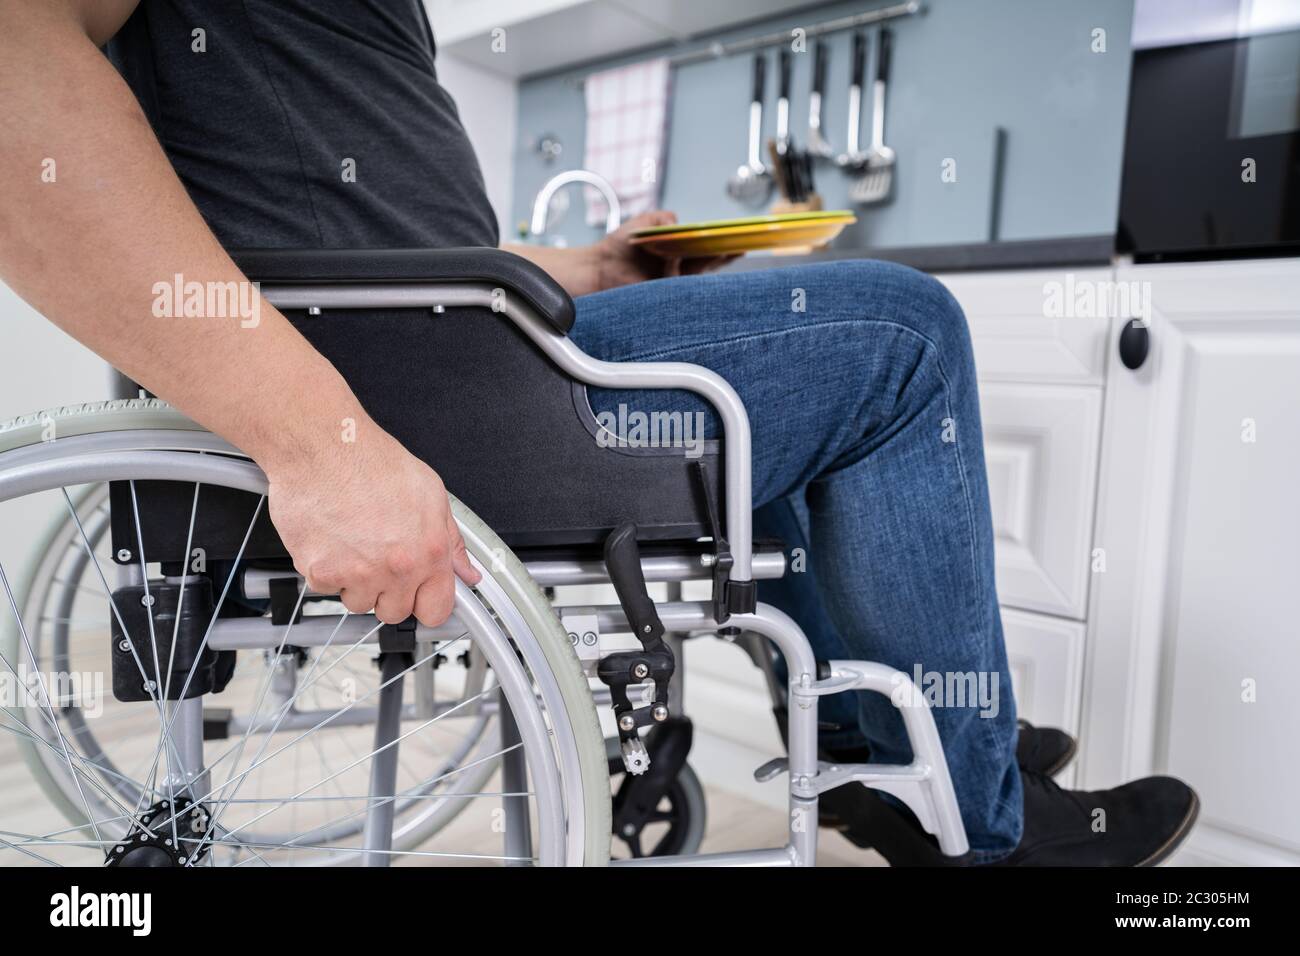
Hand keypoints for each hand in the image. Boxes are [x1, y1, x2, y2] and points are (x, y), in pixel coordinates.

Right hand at [265, 422, 480, 626]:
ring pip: (358, 603)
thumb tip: (466, 571)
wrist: (324, 447)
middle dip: (388, 591)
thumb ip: (451, 541)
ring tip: (354, 542)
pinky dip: (325, 569)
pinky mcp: (320, 572)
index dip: (427, 603)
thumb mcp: (431, 494)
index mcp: (429, 551)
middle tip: (379, 557)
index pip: (437, 610)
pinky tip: (332, 539)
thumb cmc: (371, 463)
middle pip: (395, 612)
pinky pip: (325, 588)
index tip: (419, 594)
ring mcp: (357, 573)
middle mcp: (397, 567)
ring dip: (355, 582)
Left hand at [592, 211, 736, 291]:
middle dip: (724, 256)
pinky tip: (705, 273)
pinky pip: (684, 292)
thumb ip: (663, 218)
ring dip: (714, 266)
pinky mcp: (663, 296)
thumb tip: (678, 222)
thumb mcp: (644, 223)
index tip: (735, 240)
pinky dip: (696, 285)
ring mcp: (671, 285)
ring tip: (728, 253)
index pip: (702, 251)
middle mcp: (676, 271)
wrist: (599, 268)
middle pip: (706, 264)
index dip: (719, 247)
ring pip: (699, 277)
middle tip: (740, 247)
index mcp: (674, 254)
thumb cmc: (619, 246)